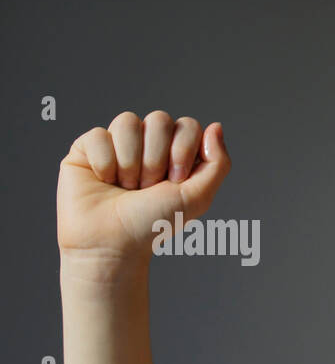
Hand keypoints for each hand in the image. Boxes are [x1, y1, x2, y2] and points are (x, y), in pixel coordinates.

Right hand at [57, 111, 230, 263]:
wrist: (113, 243)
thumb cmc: (155, 224)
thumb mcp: (198, 197)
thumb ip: (218, 163)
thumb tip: (216, 126)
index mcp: (176, 152)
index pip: (188, 125)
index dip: (182, 150)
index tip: (175, 181)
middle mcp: (148, 144)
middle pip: (159, 119)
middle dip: (156, 159)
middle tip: (148, 187)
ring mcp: (118, 143)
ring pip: (127, 121)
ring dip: (130, 162)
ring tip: (126, 187)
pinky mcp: (88, 147)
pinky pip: (98, 135)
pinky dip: (104, 163)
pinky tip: (104, 181)